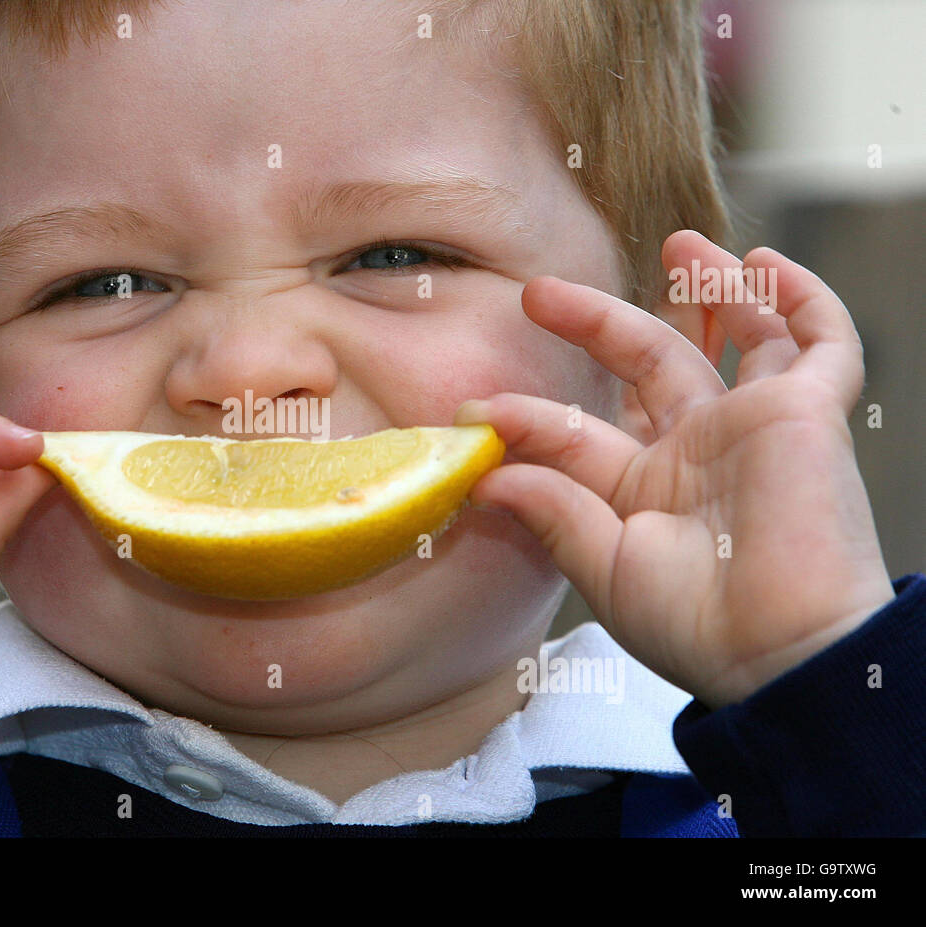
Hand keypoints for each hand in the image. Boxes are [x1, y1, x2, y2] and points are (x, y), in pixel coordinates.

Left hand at [457, 230, 894, 708]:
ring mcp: (754, 425)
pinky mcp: (810, 413)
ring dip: (711, 286)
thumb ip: (552, 511)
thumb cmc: (693, 625)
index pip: (576, 428)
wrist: (780, 652)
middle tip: (537, 291)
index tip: (476, 412)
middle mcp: (696, 448)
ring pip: (736, 335)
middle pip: (647, 362)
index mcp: (642, 487)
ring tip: (678, 242)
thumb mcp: (604, 566)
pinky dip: (803, 300)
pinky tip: (765, 263)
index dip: (527, 417)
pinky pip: (822, 343)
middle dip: (598, 322)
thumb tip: (485, 475)